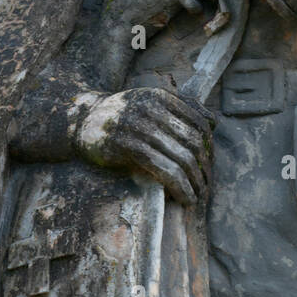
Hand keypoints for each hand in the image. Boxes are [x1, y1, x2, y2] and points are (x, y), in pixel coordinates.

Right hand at [76, 87, 213, 206]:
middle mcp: (152, 109)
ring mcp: (140, 127)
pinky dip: (179, 187)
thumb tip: (214, 122)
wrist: (83, 121)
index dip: (209, 147)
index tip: (209, 165)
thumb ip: (182, 107)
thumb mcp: (151, 103)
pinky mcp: (128, 147)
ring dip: (195, 182)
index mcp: (161, 97)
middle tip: (207, 186)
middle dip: (204, 168)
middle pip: (192, 142)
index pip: (199, 123)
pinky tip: (185, 198)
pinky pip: (164, 170)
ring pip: (181, 158)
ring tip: (199, 196)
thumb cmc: (123, 115)